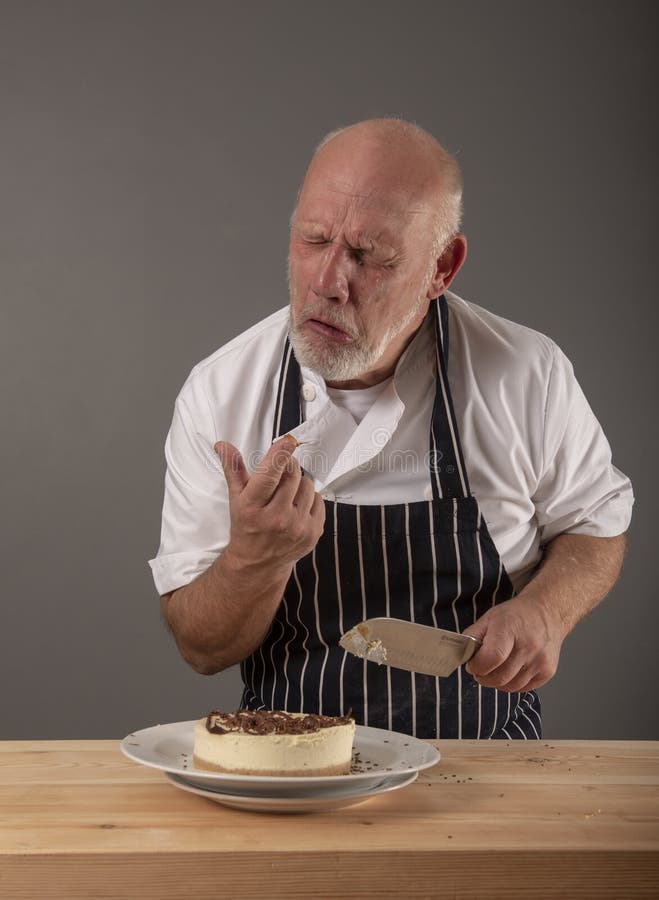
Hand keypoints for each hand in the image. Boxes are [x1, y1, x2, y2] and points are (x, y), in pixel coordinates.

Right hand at [214, 435, 325, 572]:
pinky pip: (319, 500)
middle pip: (292, 475)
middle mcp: (276, 519)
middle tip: (280, 472)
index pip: (269, 476)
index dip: (279, 455)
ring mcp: (296, 527)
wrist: (258, 563)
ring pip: (308, 485)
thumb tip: (223, 445)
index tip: (287, 442)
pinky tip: (296, 506)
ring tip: (287, 494)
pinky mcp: (313, 533)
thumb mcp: (236, 498)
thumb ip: (233, 469)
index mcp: (253, 508)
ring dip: (299, 483)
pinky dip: (310, 498)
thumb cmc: (247, 527)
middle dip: (288, 467)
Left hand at [462, 594, 564, 692]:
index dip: (478, 666)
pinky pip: (524, 688)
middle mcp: (529, 646)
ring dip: (497, 683)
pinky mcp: (548, 672)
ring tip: (494, 671)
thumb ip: (472, 636)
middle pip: (500, 676)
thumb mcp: (489, 618)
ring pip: (511, 686)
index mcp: (510, 629)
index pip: (492, 658)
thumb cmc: (517, 615)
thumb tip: (462, 654)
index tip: (472, 665)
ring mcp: (540, 661)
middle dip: (484, 677)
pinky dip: (512, 684)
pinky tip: (510, 672)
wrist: (547, 613)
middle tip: (480, 670)